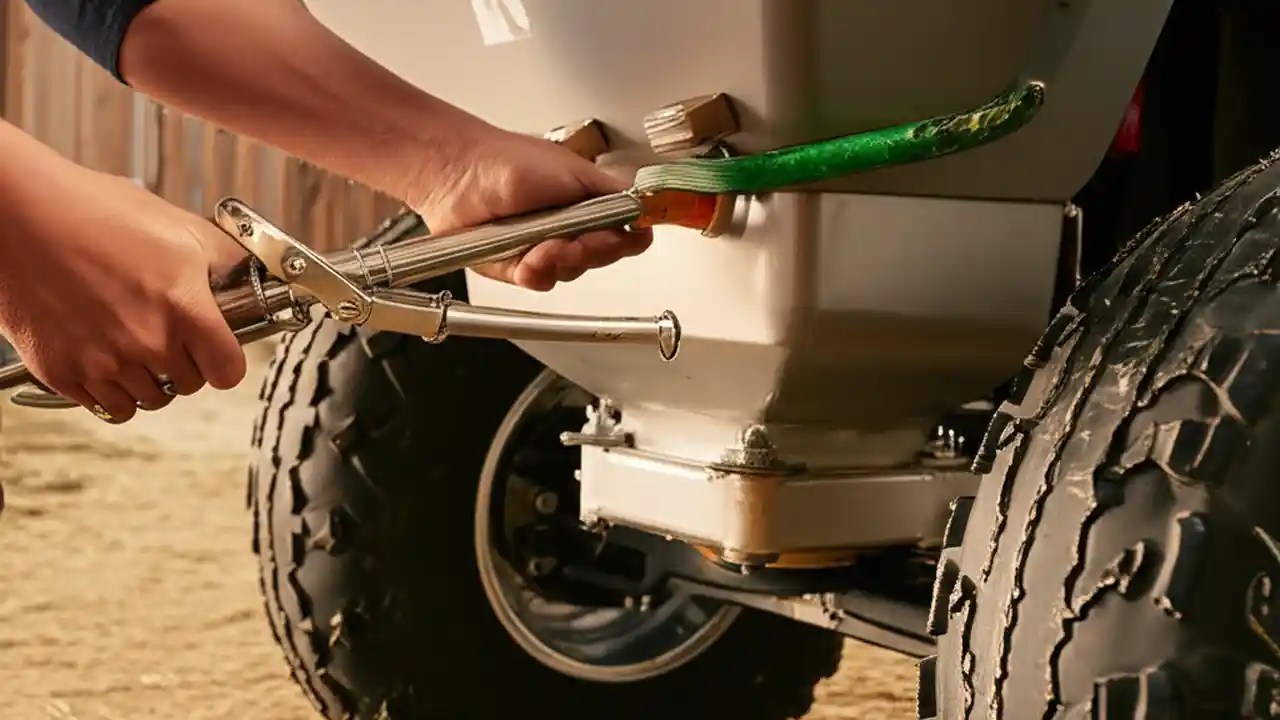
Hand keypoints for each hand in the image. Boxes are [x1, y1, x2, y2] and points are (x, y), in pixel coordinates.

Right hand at [0, 166, 246, 422]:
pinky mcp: (63, 372)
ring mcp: (103, 362)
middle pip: (188, 385)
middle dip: (185, 364)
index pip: (228, 372)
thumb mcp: (179, 226)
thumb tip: (253, 277)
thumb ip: (224, 259)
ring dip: (149, 379)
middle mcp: (147, 342)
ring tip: (134, 342)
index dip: (224, 361)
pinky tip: (107, 357)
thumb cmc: (97, 212)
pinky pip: (106, 407)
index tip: (216, 351)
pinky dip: (111, 390)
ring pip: (148, 399)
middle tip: (168, 334)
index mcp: (184, 308)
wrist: (19, 213)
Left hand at [407, 128, 651, 291]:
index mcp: (591, 205)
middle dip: (585, 251)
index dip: (624, 240)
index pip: (628, 234)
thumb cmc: (507, 162)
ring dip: (556, 261)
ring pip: (569, 274)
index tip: (614, 235)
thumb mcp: (573, 171)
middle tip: (569, 239)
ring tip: (538, 244)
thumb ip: (613, 194)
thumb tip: (645, 209)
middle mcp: (571, 229)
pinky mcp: (518, 267)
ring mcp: (545, 249)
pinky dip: (530, 272)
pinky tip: (521, 258)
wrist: (455, 173)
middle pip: (601, 259)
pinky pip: (536, 282)